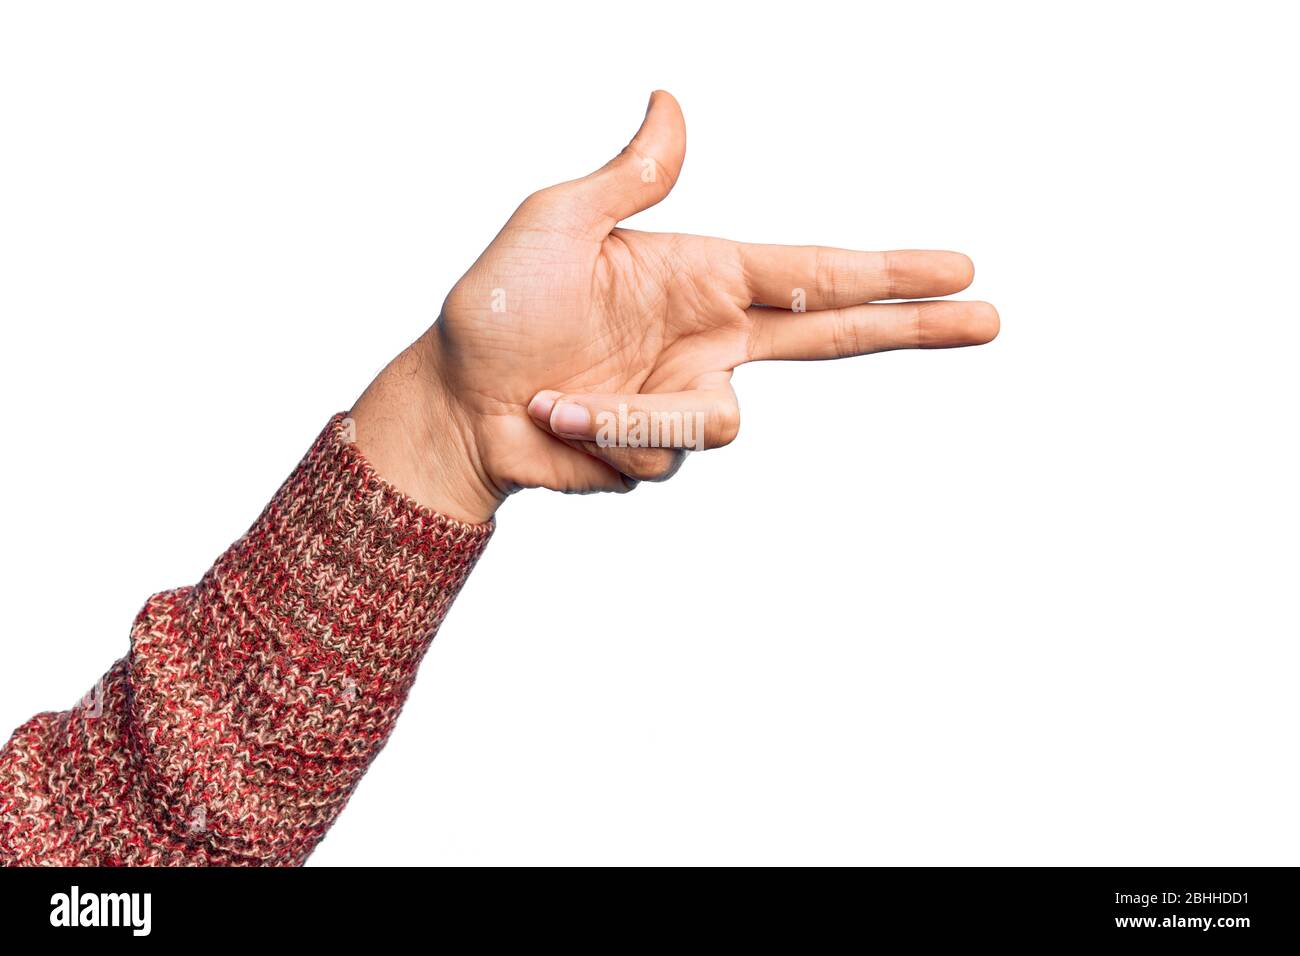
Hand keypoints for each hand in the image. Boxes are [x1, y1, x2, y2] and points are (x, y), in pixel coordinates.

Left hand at [352, 92, 997, 521]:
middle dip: (911, 328)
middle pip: (833, 339)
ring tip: (555, 397)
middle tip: (990, 318)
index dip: (887, 272)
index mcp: (700, 278)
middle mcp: (708, 339)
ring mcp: (686, 400)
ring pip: (718, 423)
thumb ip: (629, 177)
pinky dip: (600, 438)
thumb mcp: (556, 224)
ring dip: (630, 413)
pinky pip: (661, 456)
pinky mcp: (659, 453)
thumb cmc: (496, 307)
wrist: (453, 405)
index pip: (813, 274)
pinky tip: (554, 422)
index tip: (958, 268)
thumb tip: (670, 103)